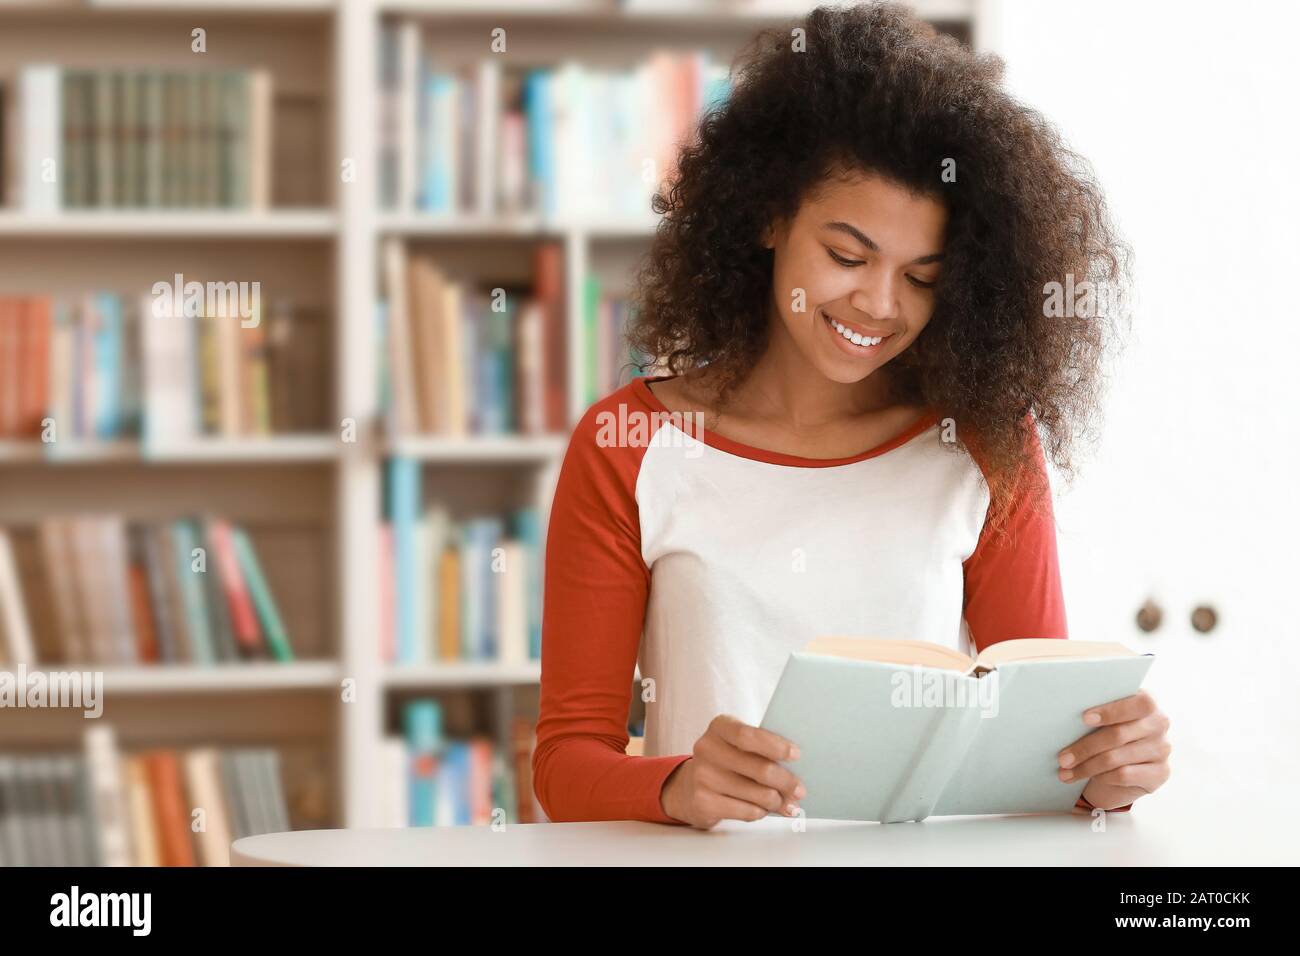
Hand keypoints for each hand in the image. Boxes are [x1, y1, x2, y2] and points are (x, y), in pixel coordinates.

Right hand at [659, 714, 804, 828]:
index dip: (775, 746)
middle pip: (759, 768)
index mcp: (719, 727)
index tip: (796, 755)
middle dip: (786, 781)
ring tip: (785, 803)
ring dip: (777, 801)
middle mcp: (707, 749)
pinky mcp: (703, 802)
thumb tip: (798, 768)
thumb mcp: (737, 744)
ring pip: (756, 794)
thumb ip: (761, 749)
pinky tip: (763, 809)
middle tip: (799, 790)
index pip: (748, 735)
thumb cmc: (725, 761)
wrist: (688, 786)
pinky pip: (746, 811)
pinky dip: (761, 812)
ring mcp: (703, 777)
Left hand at [1059, 689, 1171, 810]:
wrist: (1123, 766)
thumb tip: (1065, 715)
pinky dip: (1102, 776)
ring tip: (1066, 771)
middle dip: (1085, 747)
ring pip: (1117, 758)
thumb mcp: (1103, 720)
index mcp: (1146, 702)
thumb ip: (1095, 713)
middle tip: (1062, 758)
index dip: (1111, 711)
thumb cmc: (1106, 733)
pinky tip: (1089, 778)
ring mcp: (1162, 748)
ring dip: (1087, 766)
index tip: (1084, 718)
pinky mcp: (1160, 772)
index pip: (1138, 703)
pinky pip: (1124, 775)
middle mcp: (1159, 723)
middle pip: (1118, 735)